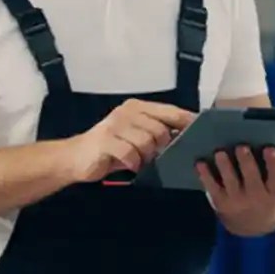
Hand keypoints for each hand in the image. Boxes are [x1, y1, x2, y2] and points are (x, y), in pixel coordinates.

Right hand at [63, 99, 195, 182]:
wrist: (74, 157)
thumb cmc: (109, 148)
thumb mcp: (134, 137)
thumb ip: (155, 132)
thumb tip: (184, 135)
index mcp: (137, 107)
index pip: (169, 111)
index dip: (186, 120)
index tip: (200, 130)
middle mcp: (127, 111)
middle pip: (160, 129)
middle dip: (161, 146)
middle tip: (154, 156)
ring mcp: (115, 124)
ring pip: (147, 141)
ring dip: (146, 156)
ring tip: (139, 160)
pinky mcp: (106, 140)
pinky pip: (131, 153)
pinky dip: (134, 163)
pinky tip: (130, 166)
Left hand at [197, 145, 274, 236]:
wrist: (254, 228)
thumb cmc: (269, 199)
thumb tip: (274, 145)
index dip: (273, 163)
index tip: (269, 148)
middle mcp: (257, 199)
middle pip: (252, 178)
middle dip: (246, 162)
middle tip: (241, 146)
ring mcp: (237, 202)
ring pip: (230, 182)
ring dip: (225, 166)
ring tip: (220, 152)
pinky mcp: (221, 203)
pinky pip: (212, 188)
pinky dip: (205, 175)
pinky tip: (201, 163)